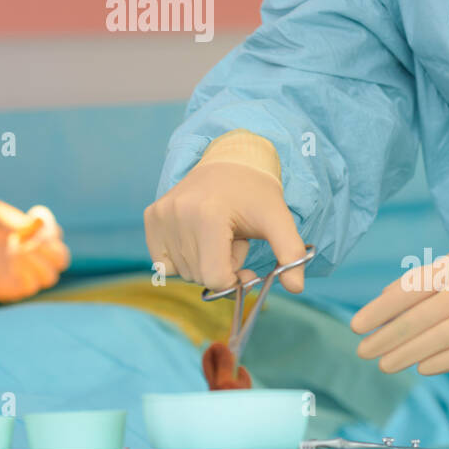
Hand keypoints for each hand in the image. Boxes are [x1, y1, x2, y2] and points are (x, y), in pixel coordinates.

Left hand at [0, 201, 70, 302]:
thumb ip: (15, 218)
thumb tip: (36, 227)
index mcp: (34, 237)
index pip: (57, 236)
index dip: (52, 232)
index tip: (38, 227)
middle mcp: (34, 258)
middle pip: (62, 259)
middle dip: (53, 251)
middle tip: (35, 243)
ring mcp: (26, 275)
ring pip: (51, 276)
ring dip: (40, 263)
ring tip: (18, 251)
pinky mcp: (15, 290)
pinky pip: (33, 286)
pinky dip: (28, 274)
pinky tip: (12, 262)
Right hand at [143, 162, 307, 292]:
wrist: (231, 160)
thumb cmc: (255, 192)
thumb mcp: (278, 219)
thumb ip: (291, 252)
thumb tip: (297, 288)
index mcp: (208, 215)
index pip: (215, 278)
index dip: (234, 280)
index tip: (246, 266)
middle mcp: (178, 213)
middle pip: (199, 276)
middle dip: (220, 267)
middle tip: (232, 241)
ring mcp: (161, 214)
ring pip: (182, 271)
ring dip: (203, 261)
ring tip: (217, 234)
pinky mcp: (151, 215)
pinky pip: (163, 262)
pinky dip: (182, 258)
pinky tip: (198, 236)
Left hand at [351, 247, 448, 374]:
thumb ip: (429, 277)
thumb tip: (386, 293)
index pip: (411, 287)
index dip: (382, 308)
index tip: (358, 324)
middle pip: (422, 316)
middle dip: (388, 336)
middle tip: (364, 351)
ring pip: (441, 336)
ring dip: (409, 353)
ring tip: (385, 364)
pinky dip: (444, 361)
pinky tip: (422, 368)